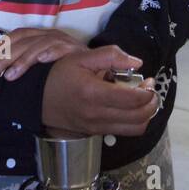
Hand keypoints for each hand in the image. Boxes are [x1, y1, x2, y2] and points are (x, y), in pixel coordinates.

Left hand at [0, 27, 89, 84]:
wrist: (96, 67)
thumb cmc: (65, 67)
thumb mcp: (43, 62)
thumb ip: (25, 63)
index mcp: (39, 35)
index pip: (14, 36)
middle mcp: (49, 35)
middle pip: (21, 42)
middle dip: (2, 59)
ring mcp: (62, 41)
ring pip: (37, 45)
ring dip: (22, 61)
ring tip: (9, 77)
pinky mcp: (74, 50)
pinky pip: (60, 48)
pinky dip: (50, 53)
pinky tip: (40, 61)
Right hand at [41, 47, 159, 137]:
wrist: (36, 98)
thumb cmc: (60, 74)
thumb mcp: (82, 57)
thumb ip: (111, 55)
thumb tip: (137, 62)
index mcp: (94, 94)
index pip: (133, 100)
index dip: (148, 91)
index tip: (148, 80)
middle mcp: (96, 115)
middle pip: (139, 117)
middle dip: (152, 103)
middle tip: (148, 88)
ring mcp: (96, 127)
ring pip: (135, 129)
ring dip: (145, 114)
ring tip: (141, 98)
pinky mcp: (95, 133)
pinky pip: (123, 131)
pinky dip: (133, 120)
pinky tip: (127, 106)